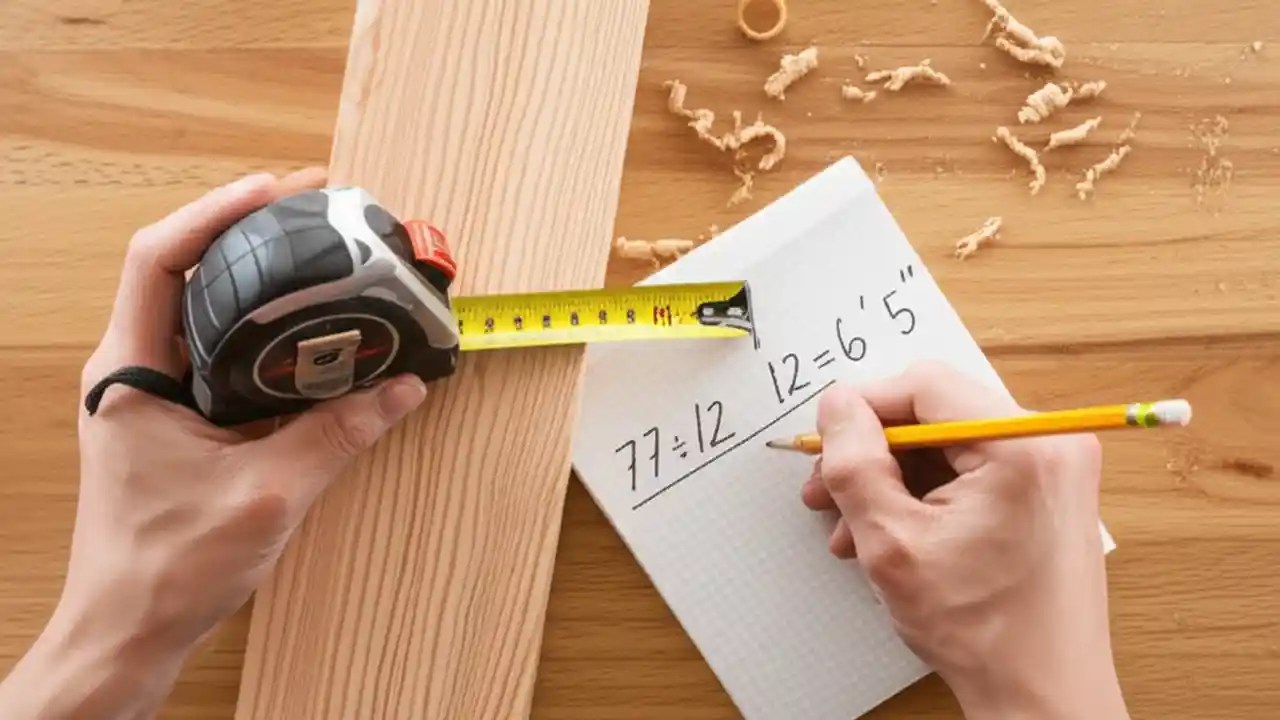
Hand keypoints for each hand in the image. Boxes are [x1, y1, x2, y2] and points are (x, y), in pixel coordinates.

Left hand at [0, 171, 428, 718]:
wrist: (129, 625)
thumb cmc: (166, 566)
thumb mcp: (270, 493)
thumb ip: (340, 432)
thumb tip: (402, 386)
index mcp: (130, 374)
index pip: (158, 258)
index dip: (215, 212)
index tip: (274, 190)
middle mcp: (130, 371)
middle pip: (179, 266)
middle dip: (243, 226)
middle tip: (309, 204)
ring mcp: (148, 392)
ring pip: (196, 305)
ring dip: (248, 271)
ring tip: (309, 247)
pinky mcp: (172, 414)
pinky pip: (212, 346)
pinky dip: (255, 323)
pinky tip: (300, 326)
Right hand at [802, 363, 1127, 719]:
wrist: (1044, 696)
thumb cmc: (984, 632)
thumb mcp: (892, 542)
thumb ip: (856, 464)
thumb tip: (837, 407)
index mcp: (1023, 446)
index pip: (925, 384)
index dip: (864, 406)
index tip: (825, 440)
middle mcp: (1051, 443)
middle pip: (936, 411)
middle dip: (873, 450)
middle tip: (828, 487)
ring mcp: (1054, 467)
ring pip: (947, 442)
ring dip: (893, 476)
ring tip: (851, 524)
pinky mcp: (1047, 490)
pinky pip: (971, 468)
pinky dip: (925, 492)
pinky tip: (889, 530)